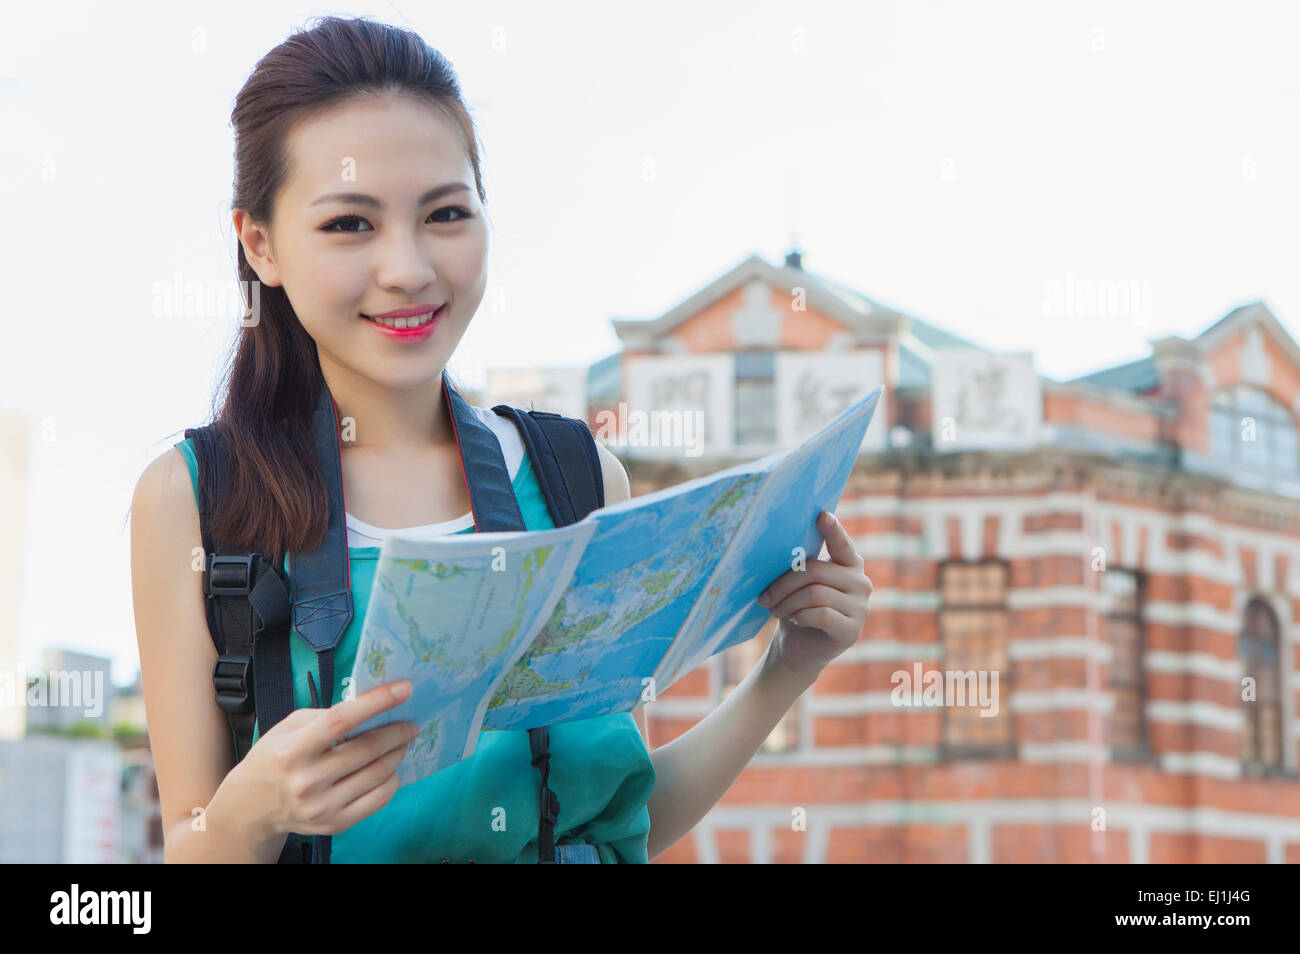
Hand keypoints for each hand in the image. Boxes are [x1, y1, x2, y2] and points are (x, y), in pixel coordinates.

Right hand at [228, 680, 419, 841]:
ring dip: (397, 753)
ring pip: (378, 773)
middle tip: (410, 723)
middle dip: (397, 732)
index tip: (404, 689)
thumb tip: (368, 708)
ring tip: (402, 742)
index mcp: (292, 751)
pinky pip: (378, 799)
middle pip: (367, 749)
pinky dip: (391, 779)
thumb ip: (325, 716)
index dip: (376, 702)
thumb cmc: (273, 758)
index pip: (341, 721)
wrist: (251, 807)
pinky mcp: (335, 823)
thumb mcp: (287, 728)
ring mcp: (322, 806)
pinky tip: (390, 768)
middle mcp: (307, 781)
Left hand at [758, 510, 872, 678]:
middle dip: (784, 583)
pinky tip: (792, 619)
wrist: (799, 647)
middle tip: (765, 597)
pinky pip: (820, 615)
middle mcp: (861, 582)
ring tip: (775, 609)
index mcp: (849, 563)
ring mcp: (861, 607)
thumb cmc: (796, 606)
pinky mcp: (853, 629)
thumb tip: (780, 543)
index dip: (832, 529)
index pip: (841, 543)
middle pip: (816, 571)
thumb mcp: (798, 582)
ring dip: (788, 602)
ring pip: (815, 594)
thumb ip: (800, 563)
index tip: (821, 514)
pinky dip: (799, 616)